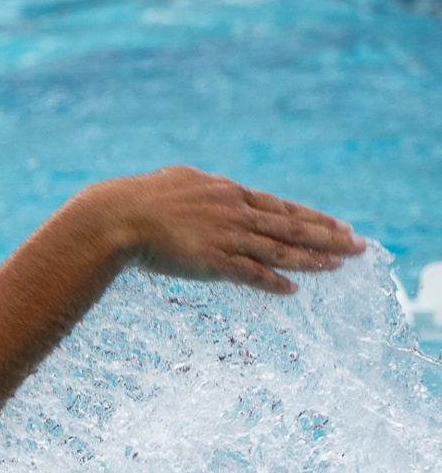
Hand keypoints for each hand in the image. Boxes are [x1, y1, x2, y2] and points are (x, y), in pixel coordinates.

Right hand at [74, 166, 363, 294]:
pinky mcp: (212, 260)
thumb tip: (206, 186)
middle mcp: (233, 211)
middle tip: (359, 246)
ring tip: (338, 266)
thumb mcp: (178, 183)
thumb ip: (201, 189)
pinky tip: (293, 289)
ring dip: (312, 259)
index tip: (339, 225)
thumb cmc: (136, 201)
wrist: (114, 218)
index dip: (313, 217)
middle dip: (328, 237)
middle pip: (291, 225)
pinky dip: (273, 281)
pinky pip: (250, 273)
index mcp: (226, 191)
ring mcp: (225, 235)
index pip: (280, 206)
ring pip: (278, 248)